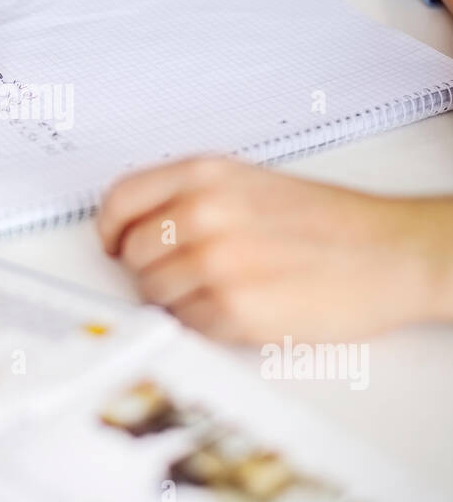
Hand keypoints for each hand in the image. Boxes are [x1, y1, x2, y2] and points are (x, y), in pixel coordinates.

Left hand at [98, 156, 452, 342]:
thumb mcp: (251, 183)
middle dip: (151, 270)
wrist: (392, 253)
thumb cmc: (331, 223)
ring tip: (223, 290)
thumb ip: (192, 196)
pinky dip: (206, 324)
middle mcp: (204, 213)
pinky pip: (187, 325)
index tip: (114, 245)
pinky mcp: (233, 309)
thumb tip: (142, 226)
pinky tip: (241, 309)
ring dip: (179, 300)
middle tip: (188, 275)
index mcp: (205, 175)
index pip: (119, 200)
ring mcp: (216, 262)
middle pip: (131, 254)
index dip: (110, 229)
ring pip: (153, 294)